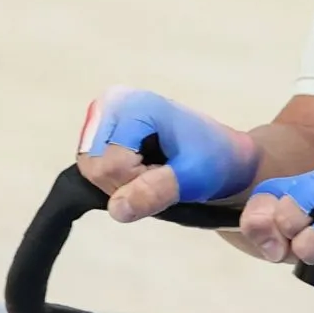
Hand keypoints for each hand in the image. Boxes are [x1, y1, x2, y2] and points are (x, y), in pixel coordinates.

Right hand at [78, 89, 257, 219]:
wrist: (223, 153)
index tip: (167, 174)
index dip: (136, 183)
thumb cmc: (213, 160)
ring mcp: (102, 116)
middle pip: (93, 166)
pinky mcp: (99, 131)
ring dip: (122, 183)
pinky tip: (141, 168)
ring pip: (91, 170)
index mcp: (132, 105)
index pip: (110, 165)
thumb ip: (156, 191)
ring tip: (153, 171)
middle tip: (160, 174)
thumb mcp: (192, 177)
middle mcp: (109, 104)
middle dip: (126, 184)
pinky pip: (94, 168)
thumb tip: (117, 209)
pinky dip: (118, 178)